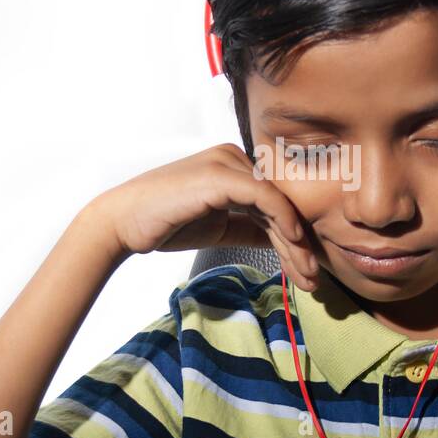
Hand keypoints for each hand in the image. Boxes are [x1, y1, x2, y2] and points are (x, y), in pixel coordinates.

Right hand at [95, 143, 319, 289]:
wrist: (124, 222)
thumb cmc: (167, 222)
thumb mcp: (220, 226)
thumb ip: (251, 228)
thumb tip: (284, 242)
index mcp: (235, 167)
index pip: (275, 204)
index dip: (295, 239)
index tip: (306, 272)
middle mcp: (235, 158)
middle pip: (280, 204)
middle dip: (300, 246)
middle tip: (313, 280)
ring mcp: (227, 162)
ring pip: (277, 203)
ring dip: (296, 243)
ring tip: (308, 277)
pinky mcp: (221, 174)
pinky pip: (264, 196)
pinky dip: (283, 219)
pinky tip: (295, 243)